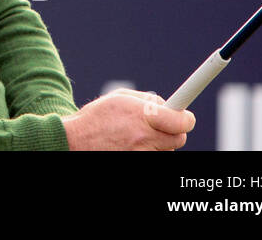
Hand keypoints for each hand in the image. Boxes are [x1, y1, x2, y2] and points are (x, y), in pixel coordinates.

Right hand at [62, 88, 195, 150]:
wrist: (77, 141)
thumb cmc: (97, 118)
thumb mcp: (120, 97)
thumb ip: (147, 100)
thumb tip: (167, 105)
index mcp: (143, 117)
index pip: (182, 121)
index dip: (184, 118)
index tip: (184, 117)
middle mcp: (145, 139)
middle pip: (178, 139)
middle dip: (171, 131)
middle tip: (156, 127)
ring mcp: (143, 155)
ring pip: (166, 150)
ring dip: (157, 143)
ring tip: (134, 137)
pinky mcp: (140, 164)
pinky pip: (154, 156)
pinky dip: (148, 152)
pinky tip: (131, 146)